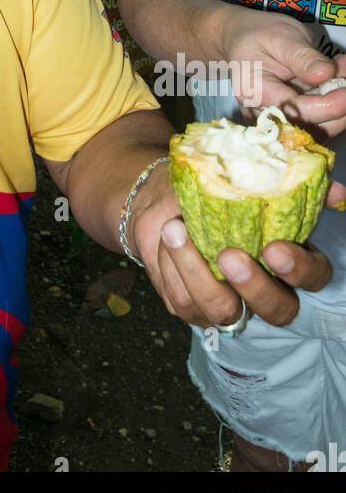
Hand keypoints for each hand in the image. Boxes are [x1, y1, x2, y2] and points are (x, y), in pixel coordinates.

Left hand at [128, 161, 344, 328]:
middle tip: (228, 255)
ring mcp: (230, 304)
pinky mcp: (193, 308)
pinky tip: (164, 241)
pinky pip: (183, 303)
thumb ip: (291, 185)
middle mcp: (265, 289)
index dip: (299, 269)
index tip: (274, 248)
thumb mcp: (249, 180)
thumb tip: (337, 193)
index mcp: (290, 260)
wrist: (166, 199)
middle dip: (254, 286)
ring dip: (196, 272)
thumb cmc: (217, 189)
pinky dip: (170, 269)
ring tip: (174, 230)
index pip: (314, 277)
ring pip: (223, 311)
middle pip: (277, 311)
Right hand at [218, 6, 345, 135]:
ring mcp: (274, 121)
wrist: (238, 39)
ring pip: (315, 130)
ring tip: (344, 73)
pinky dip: (331, 106)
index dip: (329, 105)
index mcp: (256, 91)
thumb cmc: (257, 34)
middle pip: (309, 127)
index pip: (297, 111)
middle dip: (339, 108)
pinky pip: (314, 124)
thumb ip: (302, 56)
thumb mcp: (280, 35)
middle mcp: (262, 114)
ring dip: (339, 108)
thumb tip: (326, 74)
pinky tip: (336, 81)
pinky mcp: (286, 121)